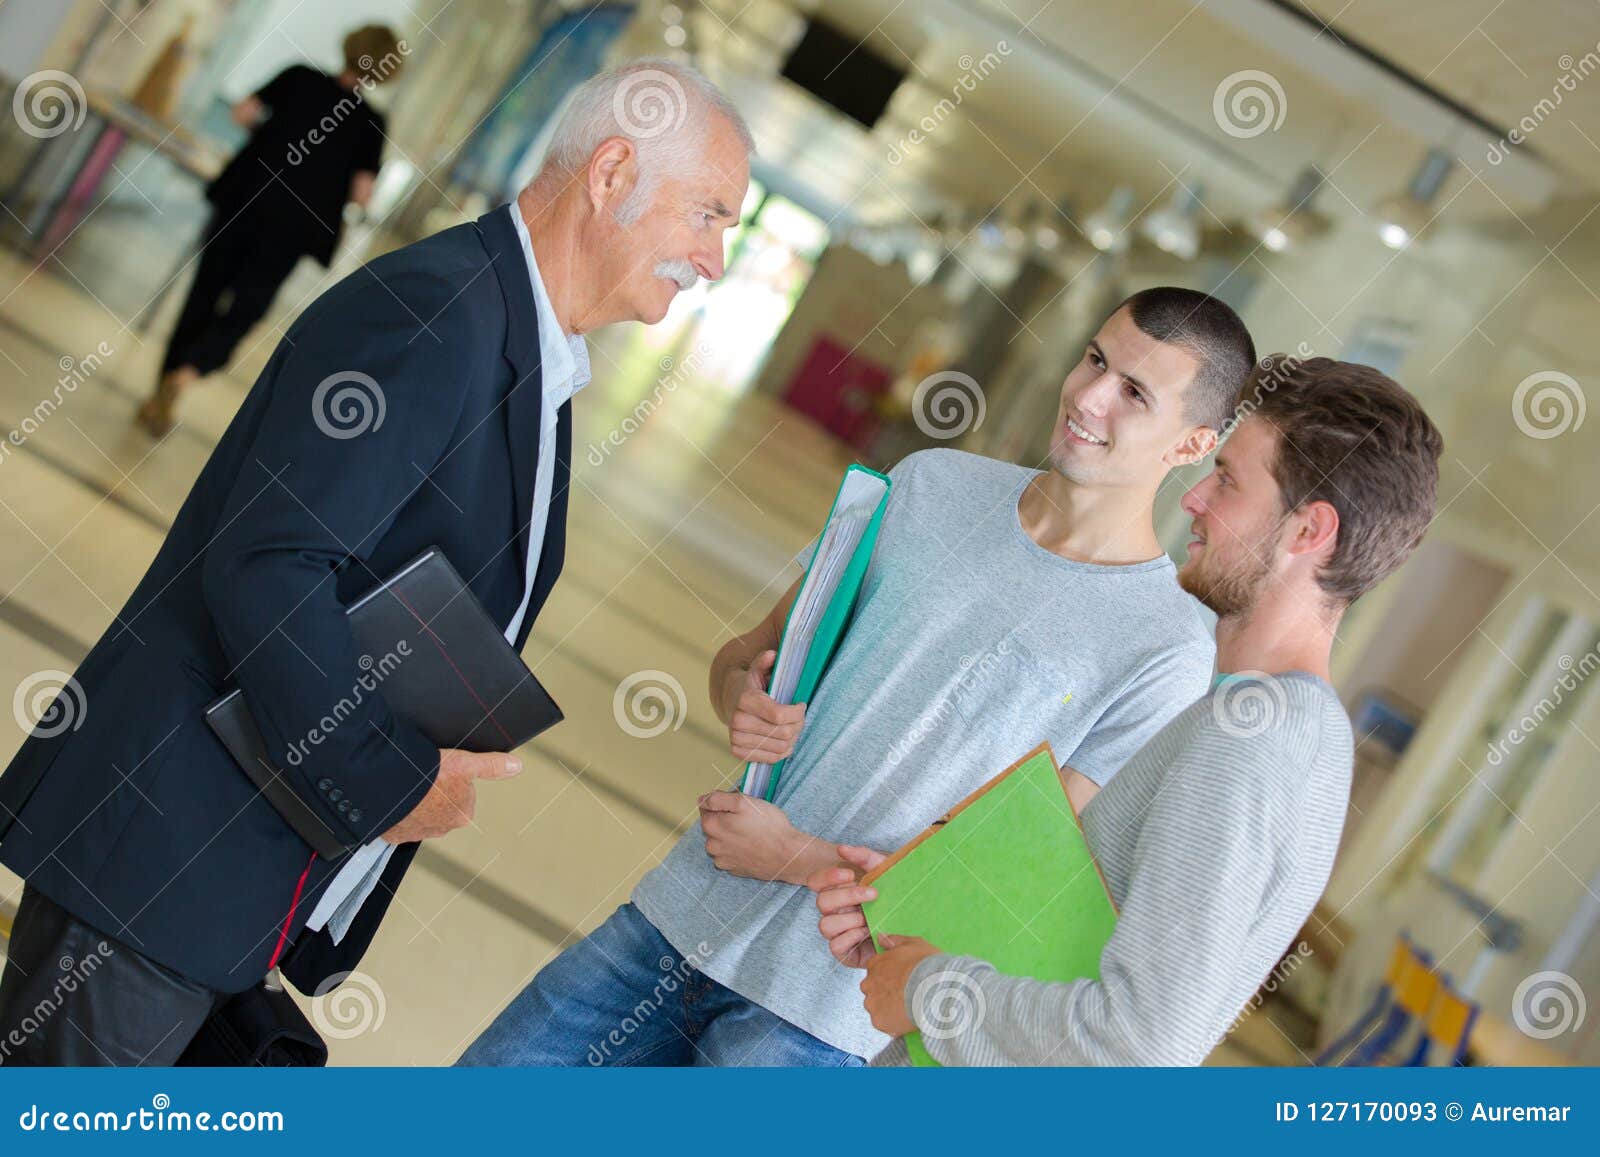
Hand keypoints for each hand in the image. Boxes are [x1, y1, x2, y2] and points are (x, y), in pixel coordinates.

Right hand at [379, 748, 521, 843]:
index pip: (462, 794)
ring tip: (410, 785)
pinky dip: (398, 810)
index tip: (441, 771)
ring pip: (420, 812)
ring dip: (415, 802)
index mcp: (462, 814)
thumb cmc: (428, 776)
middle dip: (434, 792)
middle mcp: (443, 828)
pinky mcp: (396, 834)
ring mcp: (418, 832)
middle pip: (442, 804)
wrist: (389, 787)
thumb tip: (516, 766)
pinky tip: (397, 797)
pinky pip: (399, 820)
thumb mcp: (465, 763)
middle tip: (424, 777)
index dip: (452, 778)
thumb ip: (491, 766)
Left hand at [698, 790, 830, 883]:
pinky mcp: (734, 870)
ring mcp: (723, 860)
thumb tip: (702, 800)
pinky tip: (751, 846)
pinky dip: (736, 849)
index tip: (738, 804)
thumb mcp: (745, 801)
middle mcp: (713, 845)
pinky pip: (729, 855)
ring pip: (720, 841)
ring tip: (751, 833)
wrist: (787, 856)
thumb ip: (718, 798)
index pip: (706, 807)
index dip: (722, 803)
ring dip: (730, 835)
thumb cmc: (769, 827)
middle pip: (713, 825)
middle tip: (748, 818)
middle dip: (725, 819)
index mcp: (712, 826)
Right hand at [722, 650, 805, 762]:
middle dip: (799, 725)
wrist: (731, 701)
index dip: (797, 712)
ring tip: (793, 728)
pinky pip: (771, 759)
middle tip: (800, 717)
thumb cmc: (752, 685)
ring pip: (781, 747)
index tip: (801, 705)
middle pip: (783, 733)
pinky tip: (784, 739)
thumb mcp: (758, 670)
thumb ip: (765, 661)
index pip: (780, 715)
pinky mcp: (738, 752)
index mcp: (745, 700)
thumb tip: (772, 655)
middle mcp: (737, 721)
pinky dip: (783, 751)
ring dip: (793, 738)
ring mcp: (736, 739)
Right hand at [806, 845, 887, 967]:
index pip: (816, 882)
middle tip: (873, 894)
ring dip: (849, 919)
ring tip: (869, 918)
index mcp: (839, 892)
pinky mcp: (845, 953)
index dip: (827, 877)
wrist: (915, 924)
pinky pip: (836, 945)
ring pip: (825, 925)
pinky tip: (867, 932)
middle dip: (847, 896)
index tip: (850, 875)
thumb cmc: (895, 897)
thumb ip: (865, 857)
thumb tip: (842, 849)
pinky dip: (851, 937)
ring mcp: (838, 933)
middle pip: (822, 902)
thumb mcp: (884, 872)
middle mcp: (835, 912)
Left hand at [861, 934, 943, 1037]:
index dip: (889, 977)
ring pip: (877, 1007)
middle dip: (885, 993)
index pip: (874, 971)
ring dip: (888, 1008)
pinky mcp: (879, 1021)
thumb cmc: (927, 965)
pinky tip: (907, 1018)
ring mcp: (872, 1004)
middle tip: (904, 995)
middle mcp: (869, 984)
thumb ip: (895, 940)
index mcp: (875, 964)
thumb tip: (881, 938)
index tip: (901, 981)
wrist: (935, 990)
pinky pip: (884, 1023)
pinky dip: (893, 1023)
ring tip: (908, 1007)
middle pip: (873, 990)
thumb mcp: (914, 943)